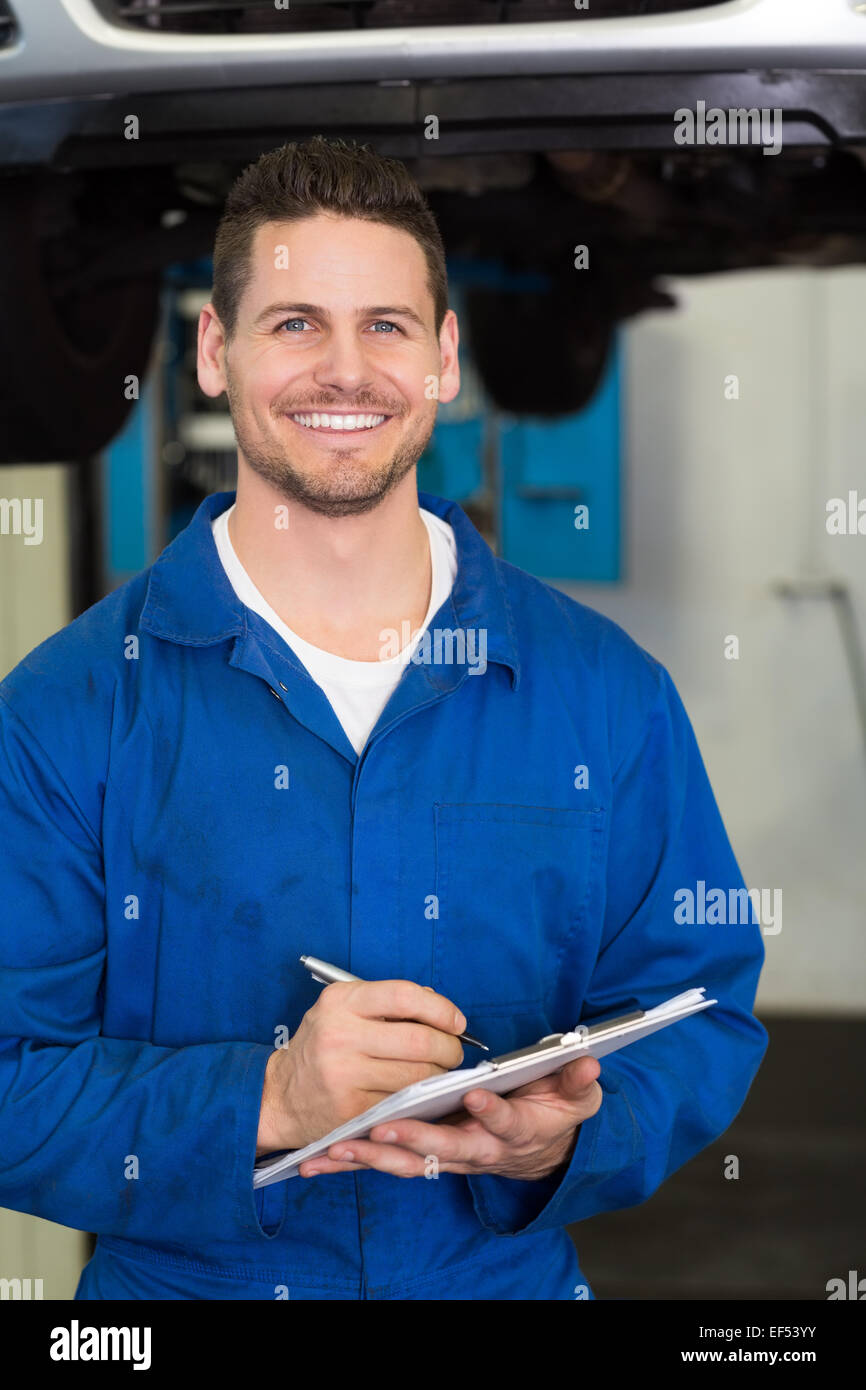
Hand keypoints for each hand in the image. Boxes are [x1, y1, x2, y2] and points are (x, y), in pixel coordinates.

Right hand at [256, 979, 464, 1155]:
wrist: (280, 1097)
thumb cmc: (322, 1047)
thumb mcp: (343, 1011)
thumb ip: (387, 1003)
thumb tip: (438, 1004)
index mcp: (341, 1001)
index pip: (405, 996)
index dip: (441, 1009)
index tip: (456, 1022)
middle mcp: (340, 1035)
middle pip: (420, 1040)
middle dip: (449, 1049)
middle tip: (453, 1053)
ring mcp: (344, 1075)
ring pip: (417, 1077)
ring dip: (439, 1077)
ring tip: (438, 1074)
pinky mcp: (351, 1111)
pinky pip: (403, 1104)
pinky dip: (419, 1101)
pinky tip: (419, 1096)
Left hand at [298, 1054, 601, 1180]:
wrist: (539, 1152)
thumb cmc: (552, 1115)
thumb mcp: (576, 1098)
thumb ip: (578, 1081)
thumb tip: (588, 1061)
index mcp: (514, 1132)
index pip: (504, 1124)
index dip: (493, 1112)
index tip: (478, 1094)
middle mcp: (477, 1151)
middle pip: (444, 1150)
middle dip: (414, 1138)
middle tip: (385, 1124)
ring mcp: (447, 1157)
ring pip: (408, 1161)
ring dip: (373, 1156)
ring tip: (338, 1147)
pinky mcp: (425, 1157)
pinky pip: (388, 1162)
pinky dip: (356, 1161)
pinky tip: (323, 1158)